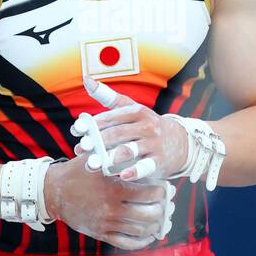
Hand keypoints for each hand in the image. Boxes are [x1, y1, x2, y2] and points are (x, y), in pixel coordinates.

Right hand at [43, 156, 173, 250]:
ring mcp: (106, 224)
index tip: (162, 187)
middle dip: (161, 209)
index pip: (149, 194)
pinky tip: (148, 234)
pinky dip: (142, 241)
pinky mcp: (101, 234)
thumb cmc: (78, 172)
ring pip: (141, 230)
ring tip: (159, 217)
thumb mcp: (96, 158)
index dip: (161, 191)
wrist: (53, 192)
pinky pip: (127, 243)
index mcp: (114, 188)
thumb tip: (140, 149)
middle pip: (150, 215)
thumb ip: (117, 155)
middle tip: (164, 203)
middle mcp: (112, 209)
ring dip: (154, 225)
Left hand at [72, 75, 189, 181]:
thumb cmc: (146, 124)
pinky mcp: (160, 160)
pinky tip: (123, 175)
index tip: (77, 131)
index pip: (111, 116)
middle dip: (98, 141)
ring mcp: (153, 143)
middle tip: (82, 149)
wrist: (179, 141)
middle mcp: (146, 125)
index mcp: (136, 111)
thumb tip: (86, 80)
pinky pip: (146, 166)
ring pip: (130, 149)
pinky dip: (135, 171)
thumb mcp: (130, 108)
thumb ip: (107, 96)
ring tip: (96, 163)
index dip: (92, 124)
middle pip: (118, 133)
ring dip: (111, 157)